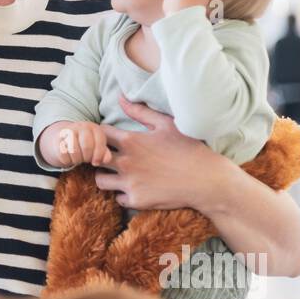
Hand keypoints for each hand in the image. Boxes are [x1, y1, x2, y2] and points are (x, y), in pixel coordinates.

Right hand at [53, 121, 112, 167]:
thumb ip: (104, 153)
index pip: (99, 141)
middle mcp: (81, 126)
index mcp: (93, 127)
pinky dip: (67, 160)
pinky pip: (63, 154)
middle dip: (87, 157)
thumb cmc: (85, 144)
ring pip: (74, 151)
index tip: (96, 162)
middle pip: (87, 146)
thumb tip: (106, 159)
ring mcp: (68, 131)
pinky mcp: (57, 139)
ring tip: (78, 159)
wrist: (65, 138)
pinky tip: (69, 158)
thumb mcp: (97, 147)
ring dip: (77, 160)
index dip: (98, 155)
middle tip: (86, 160)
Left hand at [94, 96, 222, 210]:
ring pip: (100, 181)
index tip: (109, 138)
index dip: (101, 134)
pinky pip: (118, 199)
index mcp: (130, 140)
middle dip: (97, 156)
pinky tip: (135, 188)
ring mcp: (130, 183)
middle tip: (108, 157)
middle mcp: (125, 162)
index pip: (99, 134)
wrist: (207, 180)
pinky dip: (124, 194)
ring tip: (118, 174)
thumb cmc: (189, 148)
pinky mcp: (137, 200)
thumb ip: (140, 111)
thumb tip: (120, 98)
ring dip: (106, 176)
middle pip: (93, 158)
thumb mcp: (166, 124)